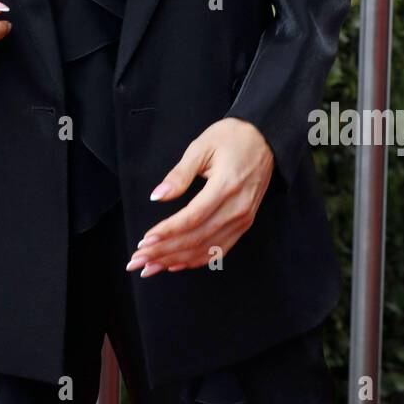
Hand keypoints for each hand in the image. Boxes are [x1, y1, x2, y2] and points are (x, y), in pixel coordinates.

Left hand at [125, 117, 275, 275]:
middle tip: (138, 260)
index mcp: (226, 186)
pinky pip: (219, 249)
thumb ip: (179, 173)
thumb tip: (157, 196)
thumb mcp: (202, 146)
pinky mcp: (244, 224)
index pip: (193, 217)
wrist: (265, 139)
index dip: (167, 231)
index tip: (144, 240)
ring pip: (206, 249)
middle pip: (197, 238)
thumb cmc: (231, 138)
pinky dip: (195, 260)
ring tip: (150, 266)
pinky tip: (175, 264)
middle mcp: (237, 209)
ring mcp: (243, 220)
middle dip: (164, 251)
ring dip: (175, 260)